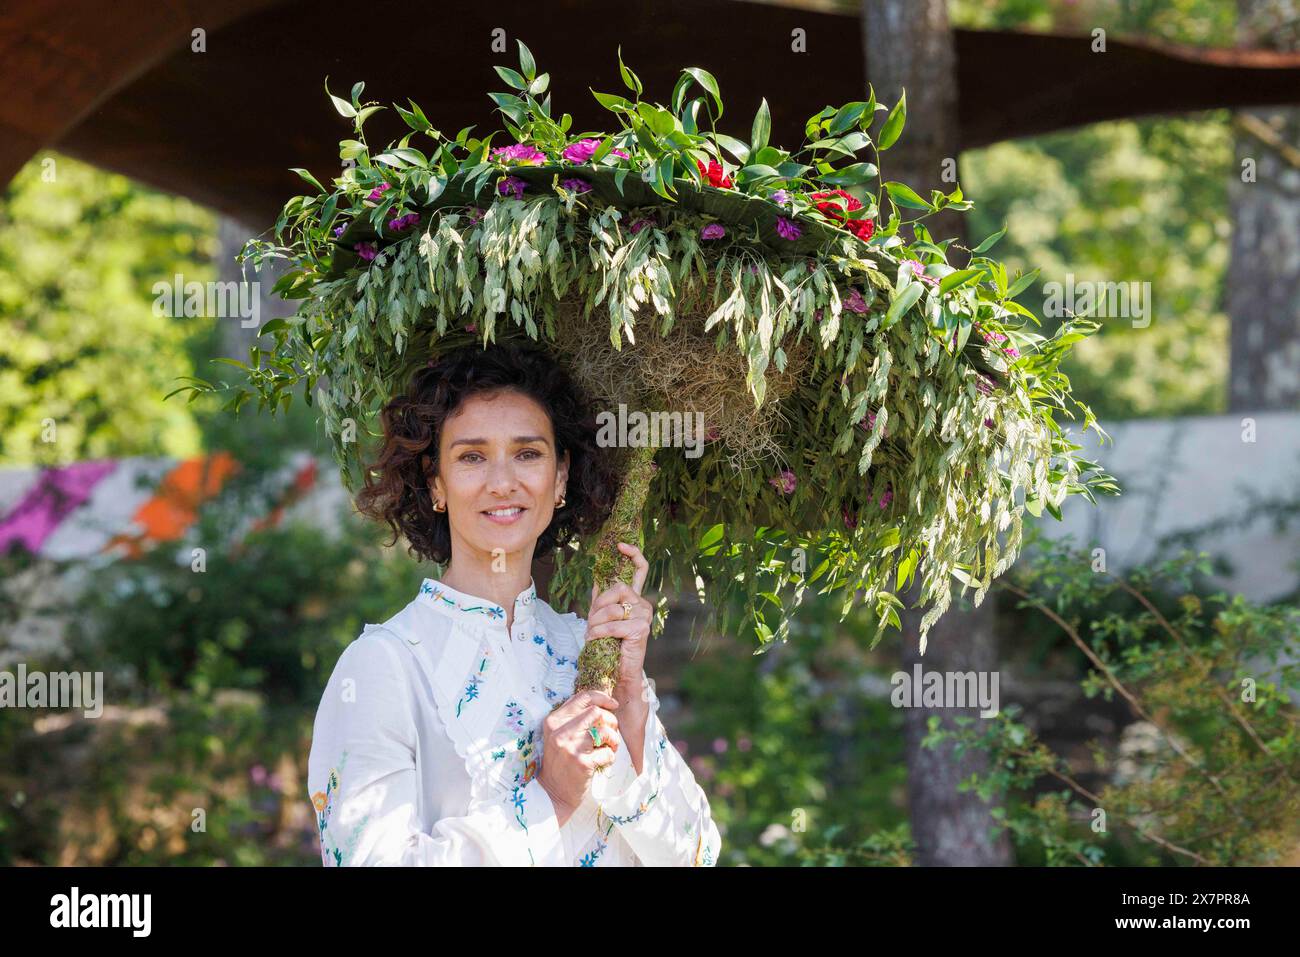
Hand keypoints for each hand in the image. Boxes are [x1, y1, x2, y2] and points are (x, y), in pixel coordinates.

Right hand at [537, 689, 620, 825]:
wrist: (551, 793)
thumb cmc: (559, 762)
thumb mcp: (558, 736)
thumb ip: (573, 719)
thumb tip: (601, 704)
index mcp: (553, 721)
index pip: (582, 698)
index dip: (602, 698)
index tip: (613, 704)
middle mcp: (560, 732)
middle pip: (596, 712)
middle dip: (611, 720)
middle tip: (612, 731)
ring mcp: (570, 747)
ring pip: (604, 731)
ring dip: (614, 739)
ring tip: (611, 747)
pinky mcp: (582, 763)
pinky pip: (607, 752)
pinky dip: (610, 756)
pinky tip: (604, 761)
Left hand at [587, 542, 653, 699]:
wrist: (618, 671)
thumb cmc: (610, 645)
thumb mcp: (602, 617)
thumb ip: (602, 599)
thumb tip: (597, 578)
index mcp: (636, 598)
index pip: (640, 569)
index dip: (633, 554)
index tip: (620, 545)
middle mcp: (643, 604)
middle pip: (618, 588)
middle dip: (599, 603)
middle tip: (591, 620)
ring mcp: (644, 616)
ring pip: (613, 607)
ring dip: (596, 622)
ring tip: (592, 633)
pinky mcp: (641, 629)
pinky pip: (614, 624)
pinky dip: (600, 632)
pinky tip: (596, 639)